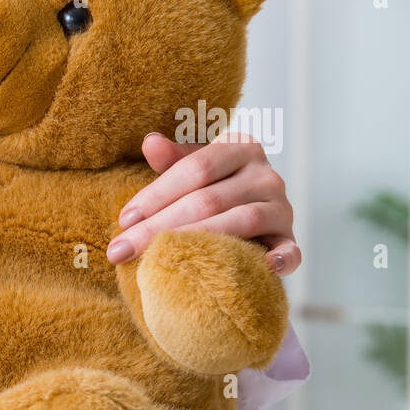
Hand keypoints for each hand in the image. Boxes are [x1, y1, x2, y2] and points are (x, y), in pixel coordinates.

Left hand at [108, 131, 300, 273]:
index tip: (124, 219)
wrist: (252, 209)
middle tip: (120, 251)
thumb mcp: (192, 168)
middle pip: (208, 200)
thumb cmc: (211, 186)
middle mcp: (265, 174)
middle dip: (159, 227)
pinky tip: (264, 268)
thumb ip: (172, 159)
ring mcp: (281, 207)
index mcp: (239, 147)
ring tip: (158, 262)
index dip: (156, 195)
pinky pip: (289, 249)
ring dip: (196, 243)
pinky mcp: (289, 237)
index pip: (194, 169)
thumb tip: (150, 142)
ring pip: (241, 221)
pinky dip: (280, 258)